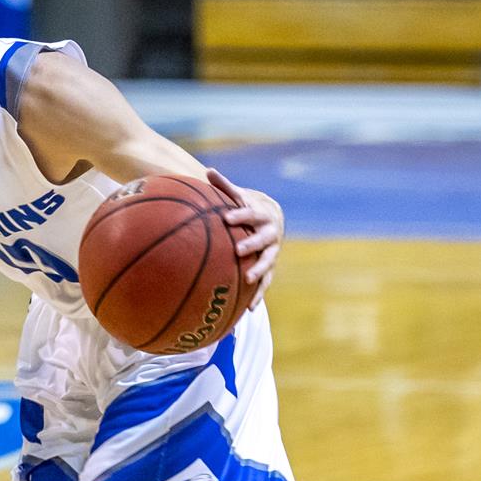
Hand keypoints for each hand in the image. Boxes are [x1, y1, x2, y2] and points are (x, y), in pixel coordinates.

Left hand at [205, 168, 282, 300]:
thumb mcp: (238, 196)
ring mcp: (272, 252)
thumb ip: (224, 186)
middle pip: (264, 239)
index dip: (240, 215)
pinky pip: (266, 282)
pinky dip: (258, 294)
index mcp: (261, 215)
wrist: (272, 218)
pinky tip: (249, 310)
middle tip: (238, 250)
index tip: (227, 218)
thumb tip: (207, 170)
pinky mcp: (270, 267)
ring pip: (268, 262)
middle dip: (252, 244)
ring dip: (259, 272)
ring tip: (247, 280)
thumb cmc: (247, 207)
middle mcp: (270, 234)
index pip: (250, 214)